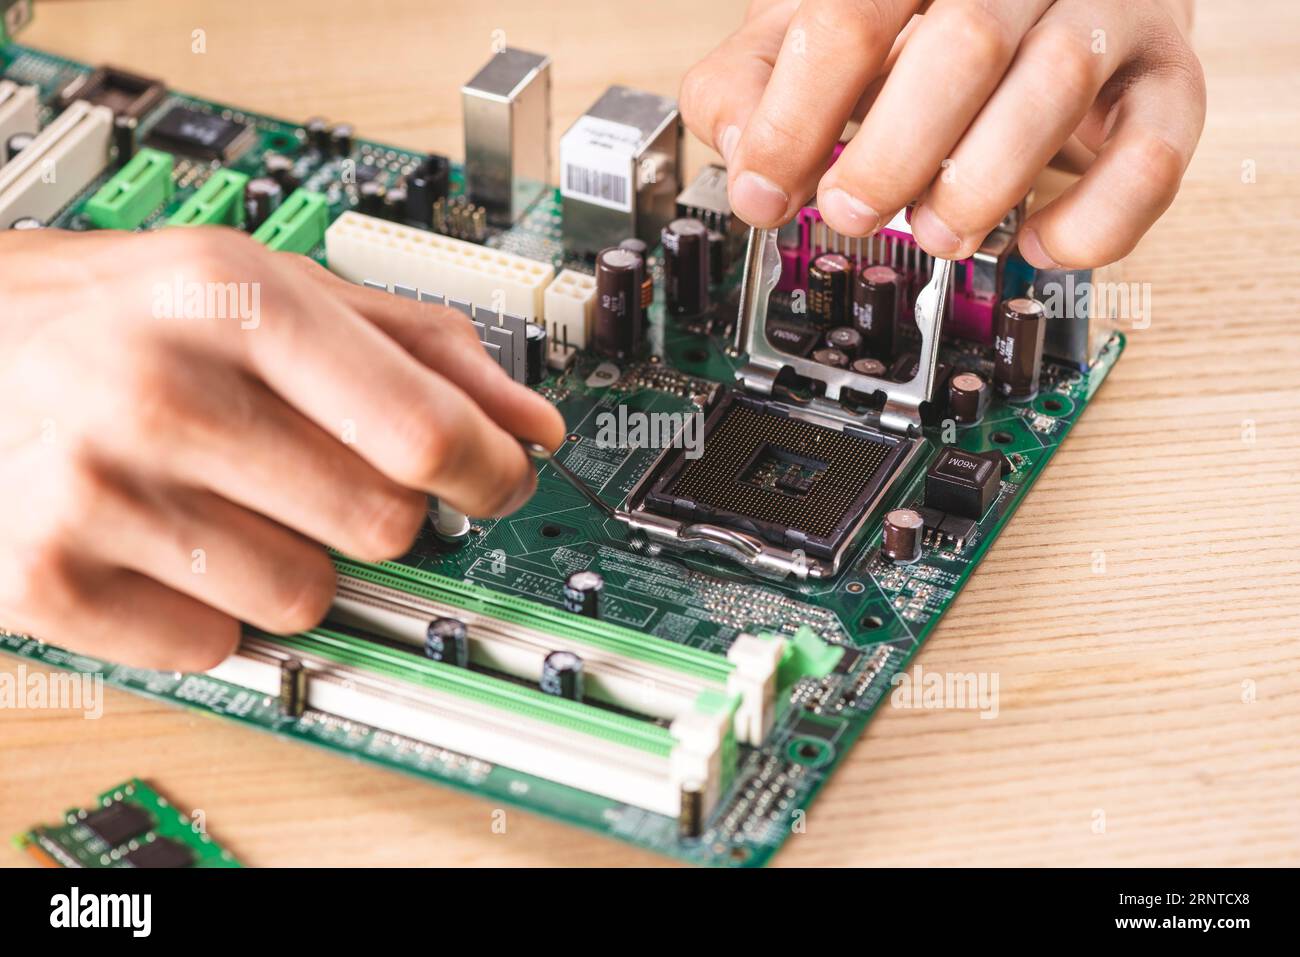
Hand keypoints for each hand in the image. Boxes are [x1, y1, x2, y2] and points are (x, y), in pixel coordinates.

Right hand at [0, 227, 563, 670]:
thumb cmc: (108, 316)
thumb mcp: (259, 285)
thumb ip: (411, 344)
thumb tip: (530, 422)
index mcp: (231, 298)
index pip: (423, 429)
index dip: (491, 472)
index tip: (500, 481)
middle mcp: (161, 391)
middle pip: (384, 523)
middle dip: (378, 510)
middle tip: (317, 471)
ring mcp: (98, 493)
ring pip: (309, 597)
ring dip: (292, 562)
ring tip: (221, 499)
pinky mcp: (48, 583)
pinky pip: (217, 646)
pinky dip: (211, 612)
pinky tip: (164, 547)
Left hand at [680, 0, 1203, 266]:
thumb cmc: (915, 21)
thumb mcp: (812, 34)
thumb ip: (752, 83)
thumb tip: (744, 159)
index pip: (851, 13)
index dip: (797, 116)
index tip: (766, 189)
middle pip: (965, 44)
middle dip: (890, 155)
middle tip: (850, 211)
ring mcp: (1110, 11)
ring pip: (1059, 88)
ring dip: (978, 188)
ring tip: (934, 232)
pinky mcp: (1168, 79)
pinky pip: (1154, 155)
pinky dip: (1089, 223)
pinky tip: (1033, 244)